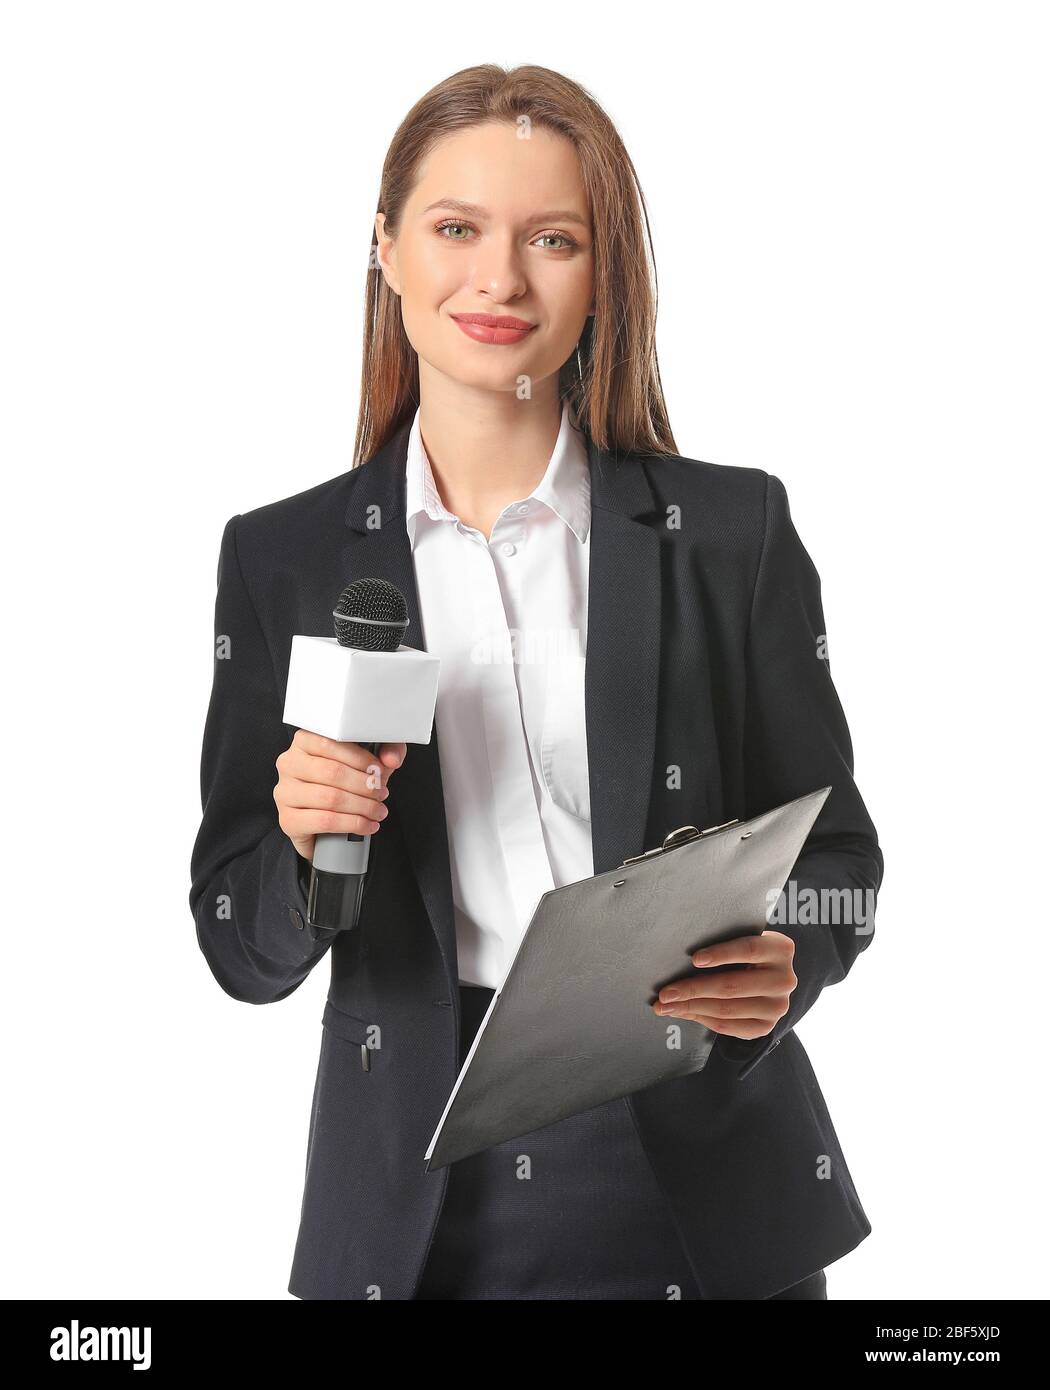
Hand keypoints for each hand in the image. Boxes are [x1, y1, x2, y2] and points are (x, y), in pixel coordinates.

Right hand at [274, 731, 406, 863]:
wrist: (323, 823)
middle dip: (364, 785)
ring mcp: (284, 792)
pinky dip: (352, 824)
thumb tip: (391, 759)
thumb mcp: (368, 760)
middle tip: (382, 794)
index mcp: (305, 741)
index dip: (361, 758)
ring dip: (362, 806)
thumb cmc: (344, 784)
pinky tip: (366, 825)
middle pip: (332, 772)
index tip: (379, 771)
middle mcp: (289, 763)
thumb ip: (386, 750)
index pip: (332, 743)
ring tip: (378, 811)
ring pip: (330, 798)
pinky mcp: (287, 819)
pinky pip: (324, 821)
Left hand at [651, 931, 797, 1040]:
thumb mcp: (744, 940)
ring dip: (692, 1008)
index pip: (749, 950)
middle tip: (665, 992)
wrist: (771, 976)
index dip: (721, 954)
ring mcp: (778, 1006)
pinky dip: (703, 1019)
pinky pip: (729, 1027)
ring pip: (727, 1009)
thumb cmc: (748, 953)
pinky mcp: (767, 1026)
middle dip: (693, 989)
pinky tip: (686, 1013)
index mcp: (780, 949)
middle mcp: (784, 979)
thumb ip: (724, 944)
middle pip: (732, 986)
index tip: (694, 959)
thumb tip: (679, 959)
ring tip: (666, 1006)